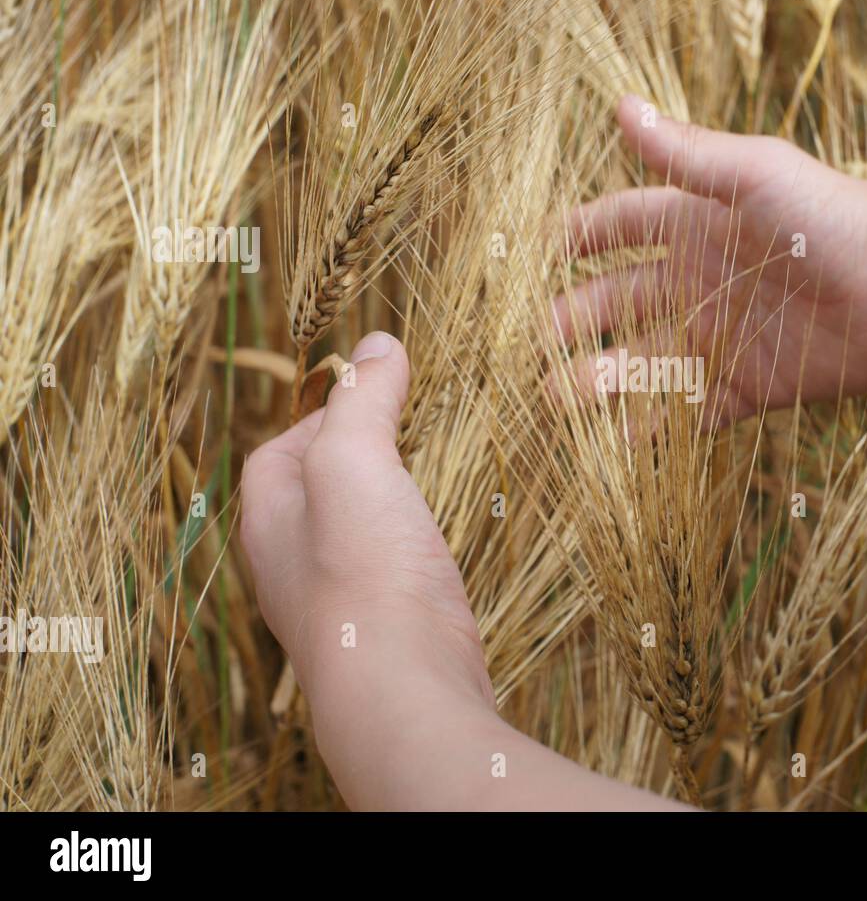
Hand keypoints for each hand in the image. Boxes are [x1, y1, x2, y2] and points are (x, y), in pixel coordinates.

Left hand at [240, 331, 493, 716]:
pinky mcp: (383, 633)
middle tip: (402, 436)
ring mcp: (335, 606)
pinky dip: (406, 552)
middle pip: (311, 498)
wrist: (401, 686)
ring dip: (381, 510)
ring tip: (423, 485)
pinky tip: (436, 549)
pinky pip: (386, 578)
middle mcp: (288, 567)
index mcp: (267, 521)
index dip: (317, 418)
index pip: (274, 455)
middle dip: (352, 463)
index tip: (368, 398)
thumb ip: (363, 400)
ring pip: (350, 542)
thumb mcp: (354, 460)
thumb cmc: (365, 570)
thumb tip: (378, 343)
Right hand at [555, 95, 866, 426]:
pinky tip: (618, 443)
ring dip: (603, 378)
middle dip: (574, 320)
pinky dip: (656, 427)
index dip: (576, 239)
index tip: (531, 257)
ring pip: (645, 361)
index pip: (619, 228)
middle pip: (618, 302)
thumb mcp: (754, 174)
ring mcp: (723, 336)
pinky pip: (692, 411)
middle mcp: (701, 282)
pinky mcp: (751, 385)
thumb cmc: (832, 215)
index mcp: (695, 227)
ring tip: (560, 398)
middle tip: (536, 345)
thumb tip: (622, 105)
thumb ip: (686, 155)